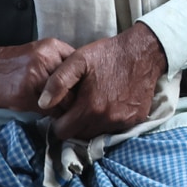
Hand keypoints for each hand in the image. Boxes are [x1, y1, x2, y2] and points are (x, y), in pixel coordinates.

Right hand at [0, 37, 77, 110]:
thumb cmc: (9, 66)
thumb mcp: (38, 55)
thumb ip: (59, 64)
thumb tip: (82, 84)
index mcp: (53, 47)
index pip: (82, 69)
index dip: (81, 84)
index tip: (79, 93)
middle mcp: (47, 58)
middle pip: (77, 85)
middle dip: (74, 98)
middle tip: (70, 105)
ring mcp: (35, 75)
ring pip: (65, 100)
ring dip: (62, 108)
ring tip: (55, 109)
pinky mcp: (24, 93)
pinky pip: (48, 110)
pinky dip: (48, 114)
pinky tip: (41, 110)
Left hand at [36, 25, 168, 142]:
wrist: (144, 51)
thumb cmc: (108, 54)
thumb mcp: (78, 60)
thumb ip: (57, 82)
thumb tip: (42, 103)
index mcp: (90, 107)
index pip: (63, 132)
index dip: (59, 122)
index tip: (65, 109)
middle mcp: (107, 119)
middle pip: (80, 135)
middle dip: (76, 124)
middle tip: (79, 106)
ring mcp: (124, 121)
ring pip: (97, 134)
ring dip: (92, 124)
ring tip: (94, 104)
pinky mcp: (136, 119)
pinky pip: (115, 129)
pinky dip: (109, 122)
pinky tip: (110, 105)